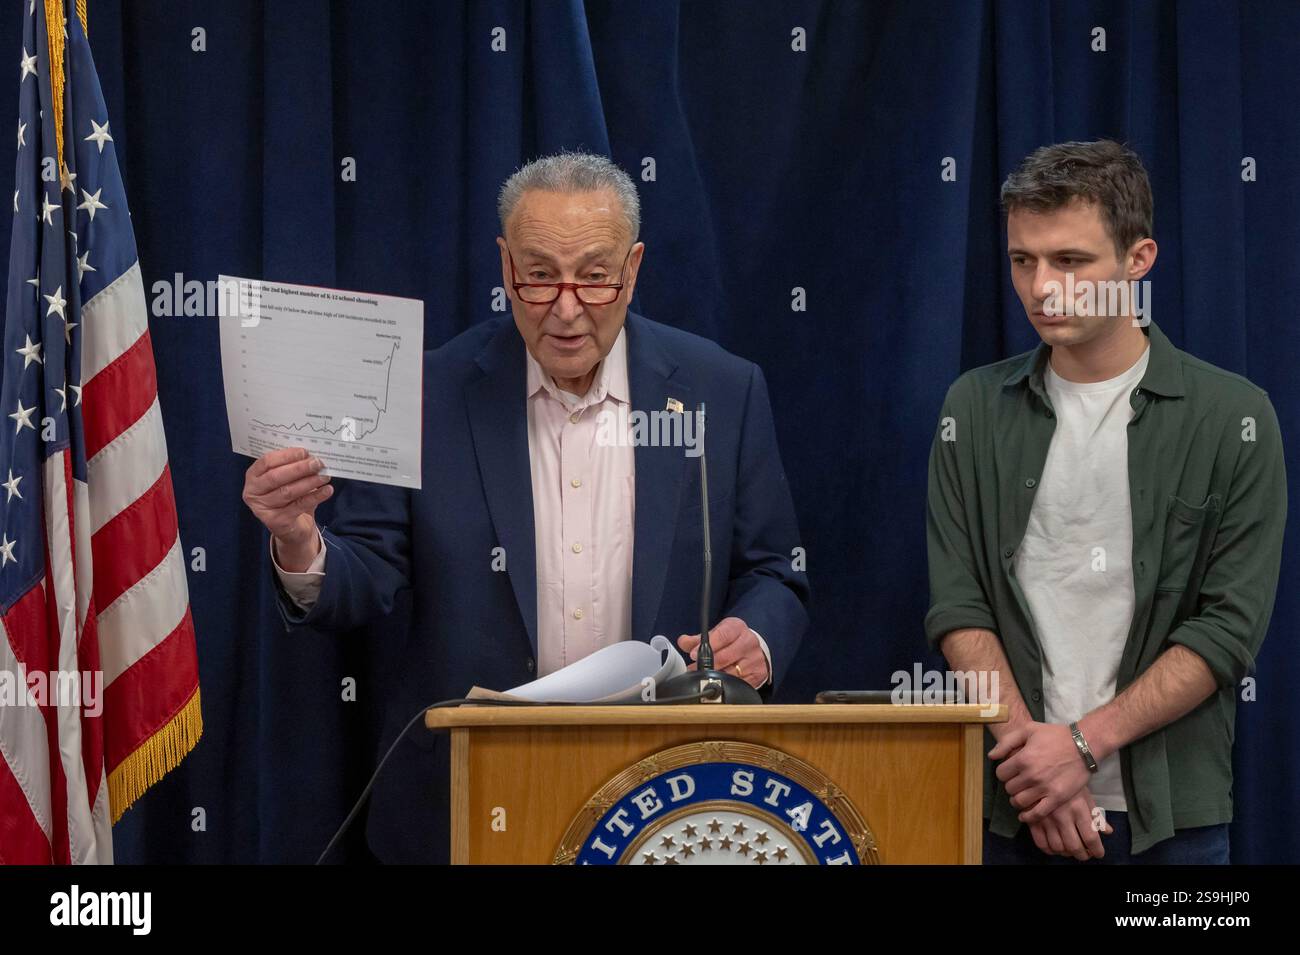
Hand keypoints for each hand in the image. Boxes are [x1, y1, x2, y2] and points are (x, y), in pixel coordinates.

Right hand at [242, 447, 331, 570]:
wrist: (291, 527)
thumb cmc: (288, 497)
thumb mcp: (286, 479)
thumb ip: (293, 466)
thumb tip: (312, 456)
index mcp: (253, 476)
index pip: (267, 462)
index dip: (286, 455)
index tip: (305, 452)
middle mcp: (253, 492)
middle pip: (276, 477)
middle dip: (299, 468)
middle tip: (317, 463)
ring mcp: (263, 508)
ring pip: (287, 492)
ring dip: (309, 482)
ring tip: (324, 476)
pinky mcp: (276, 521)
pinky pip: (298, 506)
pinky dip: (315, 497)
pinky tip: (327, 490)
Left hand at [676, 617, 767, 687]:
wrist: (753, 647)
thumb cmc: (732, 639)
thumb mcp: (716, 633)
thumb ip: (697, 638)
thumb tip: (683, 642)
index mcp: (737, 628)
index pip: (722, 636)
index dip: (708, 646)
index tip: (693, 654)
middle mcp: (749, 642)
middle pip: (725, 656)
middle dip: (706, 665)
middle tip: (692, 670)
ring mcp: (755, 659)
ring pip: (731, 673)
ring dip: (714, 677)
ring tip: (702, 677)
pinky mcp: (757, 675)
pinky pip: (738, 684)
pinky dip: (726, 685)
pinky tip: (718, 682)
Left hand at [988, 721, 1090, 823]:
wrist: (1084, 746)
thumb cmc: (1055, 735)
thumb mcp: (1029, 730)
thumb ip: (1007, 742)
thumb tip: (991, 756)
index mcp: (1023, 758)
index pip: (1000, 773)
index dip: (1003, 772)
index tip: (1010, 772)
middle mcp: (1031, 775)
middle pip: (1009, 788)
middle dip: (1011, 785)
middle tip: (1017, 783)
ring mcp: (1045, 788)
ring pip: (1019, 802)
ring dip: (1017, 800)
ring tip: (1021, 795)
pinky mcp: (1057, 798)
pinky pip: (1037, 813)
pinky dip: (1028, 816)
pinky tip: (1025, 814)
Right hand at [1026, 789, 1113, 859]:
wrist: (1041, 770)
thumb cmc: (1067, 782)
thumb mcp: (1085, 795)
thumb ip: (1096, 815)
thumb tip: (1108, 832)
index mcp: (1078, 809)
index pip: (1091, 837)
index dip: (1097, 850)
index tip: (1099, 853)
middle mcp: (1062, 816)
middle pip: (1074, 847)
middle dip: (1083, 855)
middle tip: (1086, 854)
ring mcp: (1046, 819)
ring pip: (1058, 847)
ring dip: (1067, 853)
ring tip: (1071, 849)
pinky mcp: (1033, 820)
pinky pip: (1041, 843)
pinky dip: (1050, 850)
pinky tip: (1055, 847)